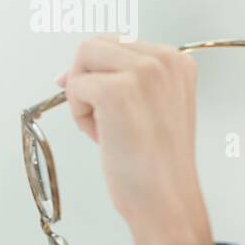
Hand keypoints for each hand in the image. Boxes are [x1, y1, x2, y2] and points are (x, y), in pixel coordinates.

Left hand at [56, 35, 213, 244]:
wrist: (166, 201)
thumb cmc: (156, 165)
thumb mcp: (153, 107)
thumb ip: (124, 80)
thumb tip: (68, 73)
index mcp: (177, 60)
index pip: (118, 43)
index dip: (99, 72)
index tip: (102, 105)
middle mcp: (164, 59)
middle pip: (95, 44)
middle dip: (88, 79)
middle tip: (104, 120)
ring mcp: (142, 72)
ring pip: (82, 60)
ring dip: (82, 95)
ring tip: (105, 128)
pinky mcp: (116, 91)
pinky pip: (74, 87)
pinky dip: (79, 115)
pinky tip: (102, 137)